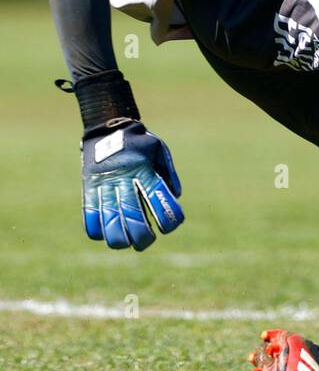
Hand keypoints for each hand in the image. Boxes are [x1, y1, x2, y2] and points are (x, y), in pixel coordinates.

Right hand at [82, 122, 183, 250]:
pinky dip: (97, 231)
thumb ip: (168, 173)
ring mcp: (104, 185)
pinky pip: (90, 217)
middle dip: (142, 236)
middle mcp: (124, 180)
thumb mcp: (158, 150)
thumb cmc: (138, 143)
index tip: (170, 226)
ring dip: (119, 239)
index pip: (158, 198)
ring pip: (110, 221)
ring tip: (126, 243)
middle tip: (146, 241)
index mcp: (144, 170)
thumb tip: (176, 196)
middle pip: (132, 216)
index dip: (167, 216)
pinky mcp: (89, 189)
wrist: (107, 127)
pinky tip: (105, 234)